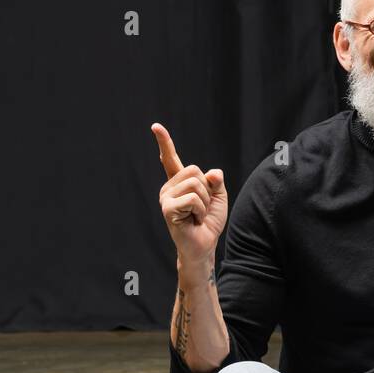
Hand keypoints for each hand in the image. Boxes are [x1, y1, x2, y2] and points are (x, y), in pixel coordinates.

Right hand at [152, 122, 227, 262]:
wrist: (204, 245)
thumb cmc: (208, 222)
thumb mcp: (218, 196)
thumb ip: (215, 181)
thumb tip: (212, 173)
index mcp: (179, 182)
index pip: (170, 159)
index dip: (164, 142)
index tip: (155, 126)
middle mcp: (169, 188)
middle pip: (194, 170)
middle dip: (207, 190)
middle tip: (201, 208)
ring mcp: (165, 198)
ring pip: (195, 184)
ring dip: (204, 202)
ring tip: (197, 215)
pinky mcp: (167, 209)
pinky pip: (193, 198)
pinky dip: (200, 210)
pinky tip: (193, 221)